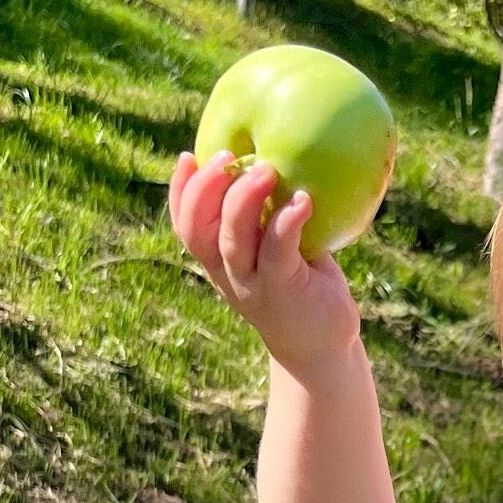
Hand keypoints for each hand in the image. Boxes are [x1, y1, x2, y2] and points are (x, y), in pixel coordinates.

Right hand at [168, 151, 361, 377]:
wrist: (322, 348)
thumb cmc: (303, 287)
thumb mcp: (278, 249)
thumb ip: (267, 217)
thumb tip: (276, 157)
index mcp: (219, 261)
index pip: (186, 225)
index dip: (180, 192)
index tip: (188, 156)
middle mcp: (229, 273)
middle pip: (199, 230)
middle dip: (206, 188)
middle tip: (229, 154)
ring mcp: (254, 285)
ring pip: (233, 240)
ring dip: (243, 199)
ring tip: (266, 170)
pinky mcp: (285, 291)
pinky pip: (278, 251)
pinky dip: (287, 221)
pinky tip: (303, 200)